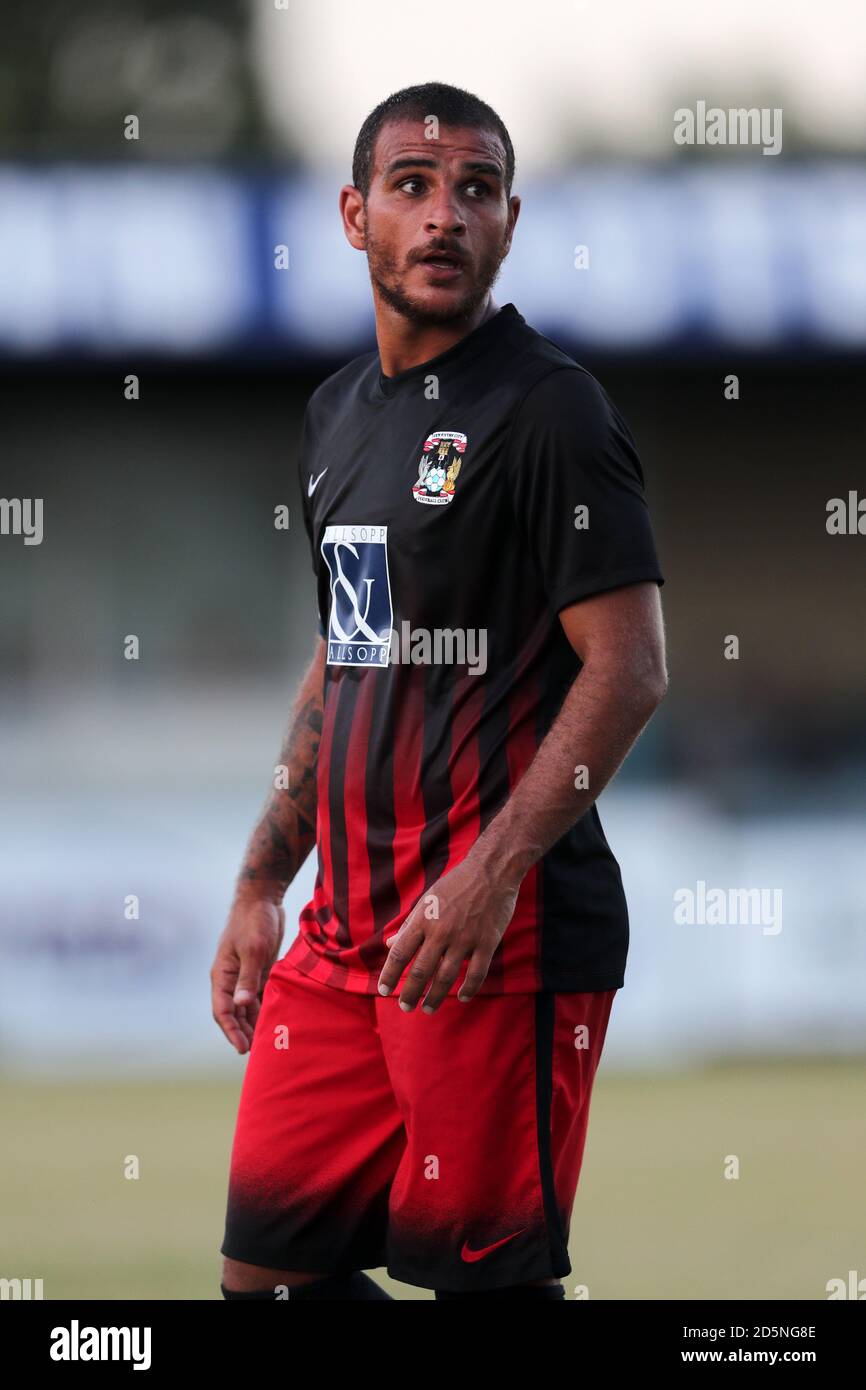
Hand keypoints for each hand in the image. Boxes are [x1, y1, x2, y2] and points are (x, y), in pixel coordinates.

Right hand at [211, 895, 284, 1053]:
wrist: (262, 898)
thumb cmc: (254, 920)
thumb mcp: (253, 949)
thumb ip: (248, 978)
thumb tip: (241, 1004)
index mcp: (222, 975)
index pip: (223, 1011)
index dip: (231, 1031)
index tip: (243, 1049)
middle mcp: (231, 979)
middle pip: (234, 1014)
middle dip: (243, 1033)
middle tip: (258, 1053)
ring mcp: (245, 975)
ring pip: (247, 1007)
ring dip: (255, 1024)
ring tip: (268, 1043)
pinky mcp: (259, 970)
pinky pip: (259, 996)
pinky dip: (265, 1009)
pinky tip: (276, 1021)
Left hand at [377, 855, 519, 1013]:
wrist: (491, 871)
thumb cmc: (455, 884)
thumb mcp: (427, 900)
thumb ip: (409, 924)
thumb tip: (390, 945)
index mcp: (423, 920)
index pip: (400, 954)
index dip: (389, 975)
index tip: (383, 991)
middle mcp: (441, 932)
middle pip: (421, 971)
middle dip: (410, 993)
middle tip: (405, 1008)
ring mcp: (465, 938)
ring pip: (446, 976)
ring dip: (435, 997)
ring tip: (428, 1009)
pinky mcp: (487, 942)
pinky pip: (477, 973)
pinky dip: (469, 988)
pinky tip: (462, 997)